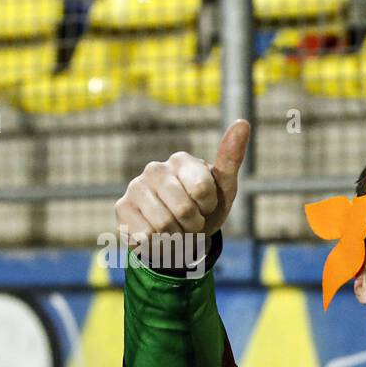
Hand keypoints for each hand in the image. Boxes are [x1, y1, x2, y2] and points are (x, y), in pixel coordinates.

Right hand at [114, 119, 249, 266]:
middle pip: (183, 210)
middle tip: (191, 222)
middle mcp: (155, 169)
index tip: (206, 205)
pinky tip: (158, 235)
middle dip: (194, 225)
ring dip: (177, 237)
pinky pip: (145, 235)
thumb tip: (243, 123)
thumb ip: (231, 158)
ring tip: (176, 229)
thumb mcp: (223, 188)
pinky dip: (159, 243)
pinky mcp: (121, 208)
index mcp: (181, 160)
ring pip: (163, 225)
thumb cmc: (204, 208)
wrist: (179, 235)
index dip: (208, 207)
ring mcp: (135, 187)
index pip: (202, 189)